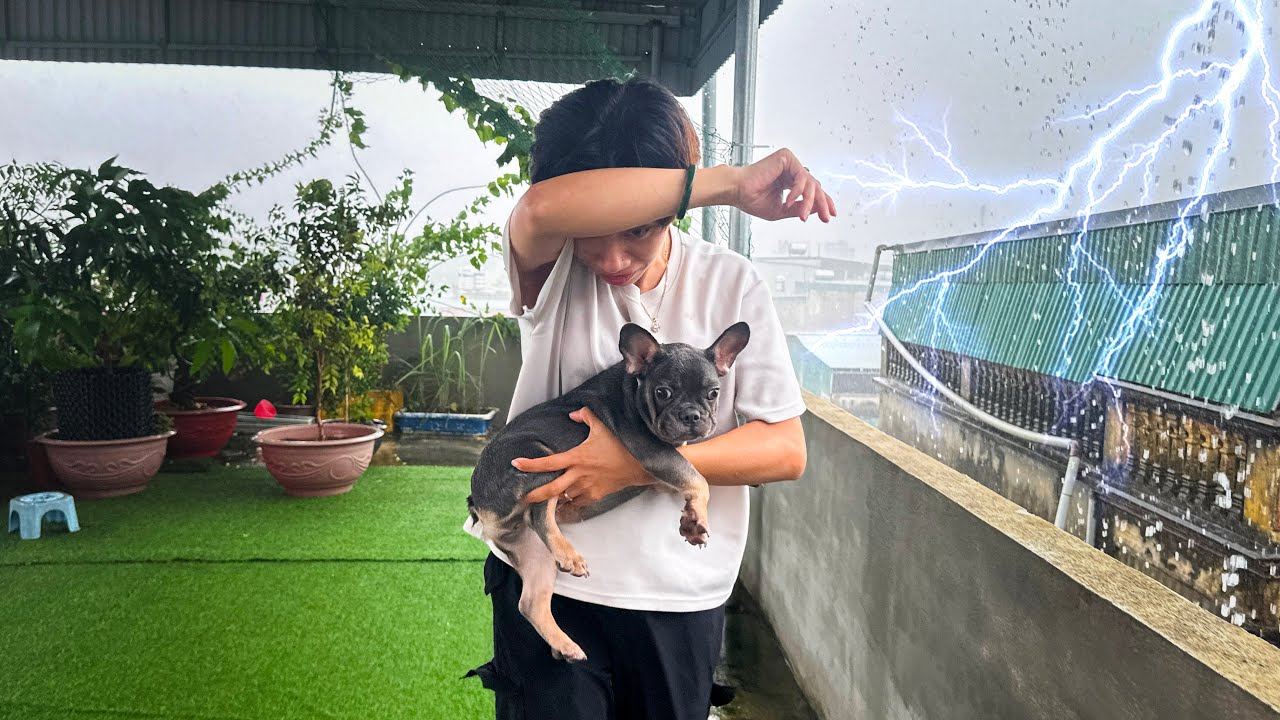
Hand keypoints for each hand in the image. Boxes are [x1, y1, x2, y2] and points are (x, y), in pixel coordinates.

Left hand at [517, 407, 654, 508]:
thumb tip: (573, 414)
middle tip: (521, 497)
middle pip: (550, 490)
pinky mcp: (596, 496)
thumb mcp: (603, 425)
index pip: (548, 463)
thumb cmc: (621, 444)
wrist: (641, 464)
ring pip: (563, 498)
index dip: (530, 464)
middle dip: (534, 495)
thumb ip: (585, 415)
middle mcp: (579, 475)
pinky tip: (562, 506)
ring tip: (541, 500)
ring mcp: (587, 488)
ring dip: (552, 500)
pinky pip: (577, 504)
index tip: (516, 464)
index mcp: (577, 457)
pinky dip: (568, 505)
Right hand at [731, 148, 836, 222]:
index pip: (811, 190)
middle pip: (815, 186)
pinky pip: (801, 176)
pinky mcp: (787, 158)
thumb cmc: (751, 199)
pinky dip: (798, 191)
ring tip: (802, 215)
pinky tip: (790, 201)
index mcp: (789, 181)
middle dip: (821, 203)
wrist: (737, 191)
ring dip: (809, 201)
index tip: (829, 215)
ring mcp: (789, 163)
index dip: (822, 202)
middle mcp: (790, 170)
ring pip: (810, 182)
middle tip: (825, 217)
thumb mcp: (781, 210)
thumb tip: (817, 210)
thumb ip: (799, 208)